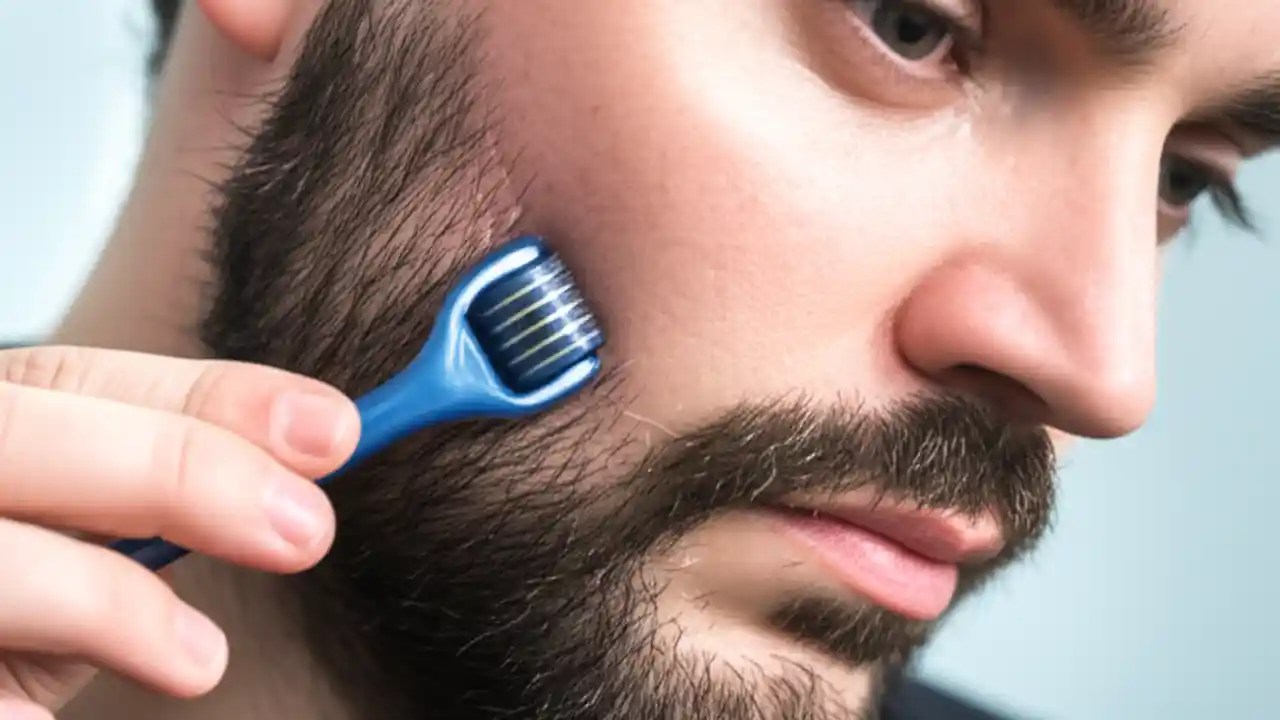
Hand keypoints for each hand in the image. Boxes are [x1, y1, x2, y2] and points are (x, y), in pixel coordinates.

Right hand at [0, 346, 357, 717]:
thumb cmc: (16, 595)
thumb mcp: (79, 528)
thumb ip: (165, 491)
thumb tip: (319, 439)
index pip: (80, 377)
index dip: (212, 398)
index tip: (332, 430)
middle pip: (21, 437)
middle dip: (178, 473)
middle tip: (303, 530)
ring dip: (107, 601)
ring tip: (201, 660)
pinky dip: (2, 706)